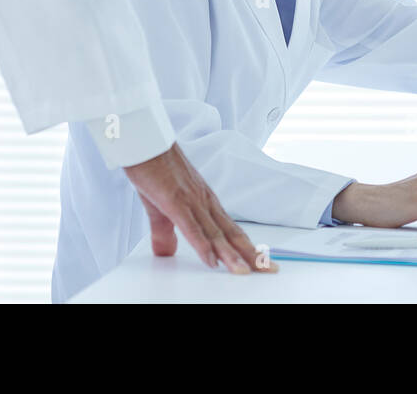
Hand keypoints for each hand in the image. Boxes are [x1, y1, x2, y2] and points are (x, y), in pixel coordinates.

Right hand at [123, 143, 275, 273]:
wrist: (146, 145)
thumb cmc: (155, 169)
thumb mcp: (160, 207)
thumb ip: (166, 232)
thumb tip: (167, 252)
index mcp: (206, 204)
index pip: (231, 231)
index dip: (247, 248)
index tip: (262, 262)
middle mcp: (206, 203)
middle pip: (232, 234)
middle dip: (251, 254)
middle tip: (271, 270)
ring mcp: (193, 202)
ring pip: (217, 234)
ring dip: (231, 255)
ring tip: (246, 272)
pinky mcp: (176, 201)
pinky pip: (192, 228)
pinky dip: (203, 246)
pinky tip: (212, 261)